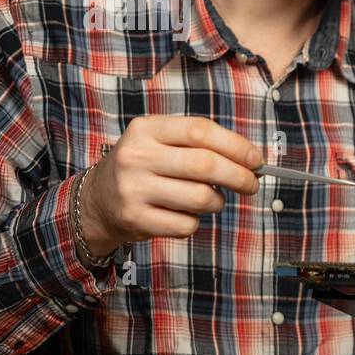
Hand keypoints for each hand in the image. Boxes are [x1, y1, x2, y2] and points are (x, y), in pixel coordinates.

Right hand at [79, 116, 262, 257]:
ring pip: (201, 197)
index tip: (256, 160)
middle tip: (251, 184)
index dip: (236, 146)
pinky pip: (187, 225)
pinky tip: (184, 214)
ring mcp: (133, 189)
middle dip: (239, 176)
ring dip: (217, 201)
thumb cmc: (145, 167)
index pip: (199, 130)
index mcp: (146, 129)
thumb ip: (201, 144)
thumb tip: (251, 160)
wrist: (98, 200)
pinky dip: (195, 222)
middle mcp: (136, 156)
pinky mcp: (135, 219)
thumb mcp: (161, 142)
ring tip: (211, 199)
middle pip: (205, 165)